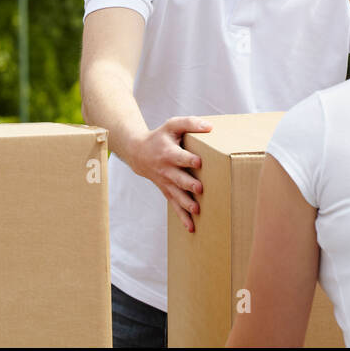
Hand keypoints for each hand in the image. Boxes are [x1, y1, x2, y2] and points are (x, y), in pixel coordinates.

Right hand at [119, 116, 213, 233]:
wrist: (139, 153)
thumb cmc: (161, 137)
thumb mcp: (172, 125)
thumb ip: (190, 123)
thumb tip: (210, 126)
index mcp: (168, 152)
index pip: (179, 156)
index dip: (188, 159)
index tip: (199, 162)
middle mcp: (166, 170)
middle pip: (178, 178)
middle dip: (188, 184)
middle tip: (200, 189)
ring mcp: (166, 182)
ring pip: (176, 195)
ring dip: (186, 204)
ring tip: (197, 210)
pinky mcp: (167, 191)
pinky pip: (174, 205)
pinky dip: (182, 217)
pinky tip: (191, 227)